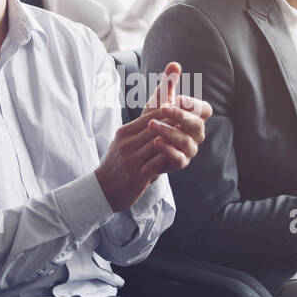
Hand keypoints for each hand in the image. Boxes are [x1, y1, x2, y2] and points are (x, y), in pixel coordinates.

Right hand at [95, 61, 210, 210]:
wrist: (103, 189)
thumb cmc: (117, 163)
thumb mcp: (122, 141)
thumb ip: (138, 129)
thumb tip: (155, 117)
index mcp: (124, 133)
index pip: (148, 118)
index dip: (167, 112)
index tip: (184, 107)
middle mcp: (126, 144)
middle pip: (154, 128)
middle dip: (174, 121)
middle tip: (192, 116)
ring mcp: (131, 160)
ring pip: (157, 145)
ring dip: (174, 138)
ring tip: (190, 133)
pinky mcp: (136, 175)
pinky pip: (156, 164)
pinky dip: (169, 157)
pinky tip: (181, 154)